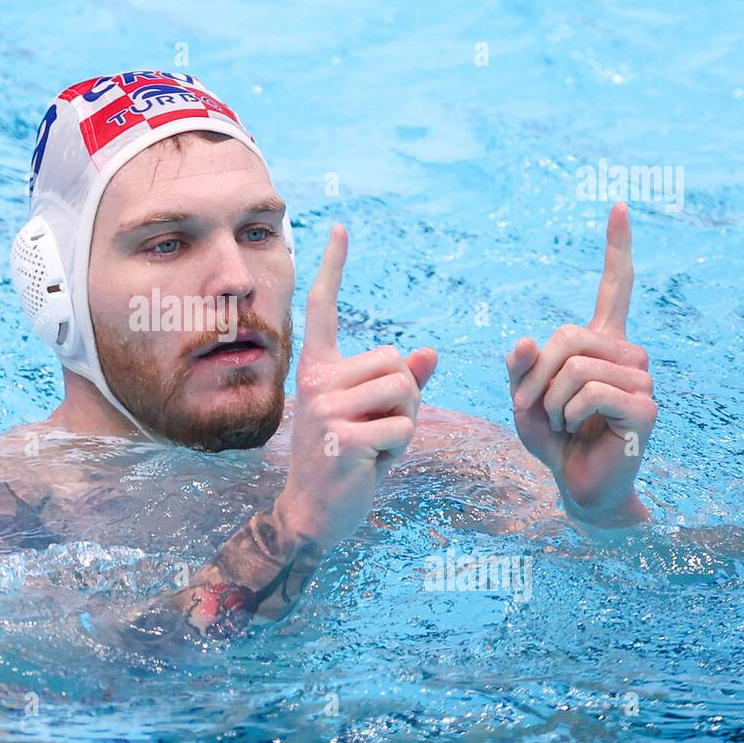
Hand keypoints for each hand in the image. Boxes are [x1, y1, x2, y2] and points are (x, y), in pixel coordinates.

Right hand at [279, 225, 437, 546]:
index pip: (323, 309)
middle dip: (406, 399)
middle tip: (377, 431)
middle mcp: (316, 380)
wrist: (314, 514)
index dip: (333, 267)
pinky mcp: (342, 438)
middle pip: (397, 363)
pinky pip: (402, 429)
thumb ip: (401, 384)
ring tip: (375, 446)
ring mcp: (325, 408)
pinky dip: (399, 451)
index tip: (339, 228)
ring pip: (405, 392)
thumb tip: (430, 353)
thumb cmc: (347, 461)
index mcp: (317, 368)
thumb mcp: (374, 417)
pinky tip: (370, 465)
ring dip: (406, 424)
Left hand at [506, 203, 656, 525]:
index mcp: (601, 344)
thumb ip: (520, 367)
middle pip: (566, 335)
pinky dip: (567, 415)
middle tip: (536, 410)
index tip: (619, 206)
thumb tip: (526, 339)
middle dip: (535, 376)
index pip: (615, 287)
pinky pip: (589, 392)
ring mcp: (641, 380)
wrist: (578, 485)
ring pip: (575, 366)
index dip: (617, 248)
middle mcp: (627, 354)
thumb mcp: (523, 398)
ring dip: (550, 401)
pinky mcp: (646, 408)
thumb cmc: (554, 439)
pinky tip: (578, 432)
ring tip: (562, 424)